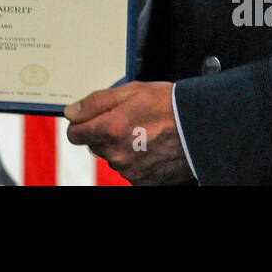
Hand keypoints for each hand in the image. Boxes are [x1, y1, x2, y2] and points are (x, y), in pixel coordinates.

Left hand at [64, 81, 192, 184]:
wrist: (201, 128)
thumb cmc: (168, 105)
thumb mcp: (131, 90)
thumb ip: (95, 102)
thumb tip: (70, 112)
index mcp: (109, 129)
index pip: (74, 134)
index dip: (82, 124)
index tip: (93, 119)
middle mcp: (116, 154)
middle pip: (94, 146)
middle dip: (104, 133)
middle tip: (128, 120)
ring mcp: (130, 171)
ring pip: (113, 158)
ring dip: (121, 148)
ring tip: (144, 133)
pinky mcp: (143, 181)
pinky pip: (129, 171)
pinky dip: (136, 161)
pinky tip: (151, 148)